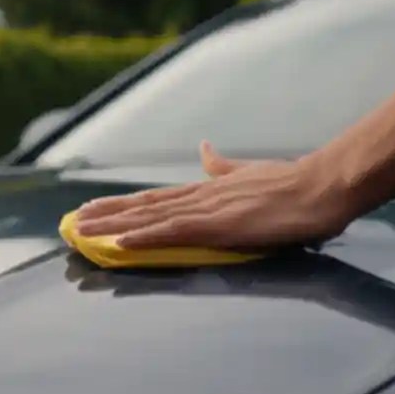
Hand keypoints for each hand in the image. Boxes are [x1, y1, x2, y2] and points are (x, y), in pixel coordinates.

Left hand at [75, 141, 355, 249]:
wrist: (322, 186)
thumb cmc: (295, 185)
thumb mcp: (250, 173)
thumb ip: (223, 167)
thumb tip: (205, 150)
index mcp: (207, 190)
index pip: (155, 198)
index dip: (122, 204)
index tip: (93, 208)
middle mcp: (199, 197)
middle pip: (142, 205)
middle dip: (105, 214)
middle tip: (72, 221)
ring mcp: (207, 210)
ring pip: (148, 217)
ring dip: (111, 225)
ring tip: (80, 230)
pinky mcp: (217, 226)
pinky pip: (171, 233)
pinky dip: (142, 237)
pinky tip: (118, 242)